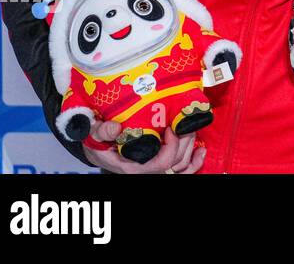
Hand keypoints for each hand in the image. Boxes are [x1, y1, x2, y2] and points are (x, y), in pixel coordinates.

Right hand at [82, 123, 204, 174]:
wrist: (97, 147)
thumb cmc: (97, 141)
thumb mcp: (94, 134)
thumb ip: (101, 130)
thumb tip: (114, 128)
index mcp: (132, 165)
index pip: (161, 162)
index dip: (172, 145)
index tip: (171, 126)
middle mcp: (146, 169)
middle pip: (176, 162)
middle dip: (185, 141)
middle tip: (185, 122)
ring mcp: (154, 168)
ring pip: (182, 166)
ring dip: (191, 147)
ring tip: (192, 129)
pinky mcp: (159, 164)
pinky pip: (182, 170)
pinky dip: (194, 162)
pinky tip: (200, 151)